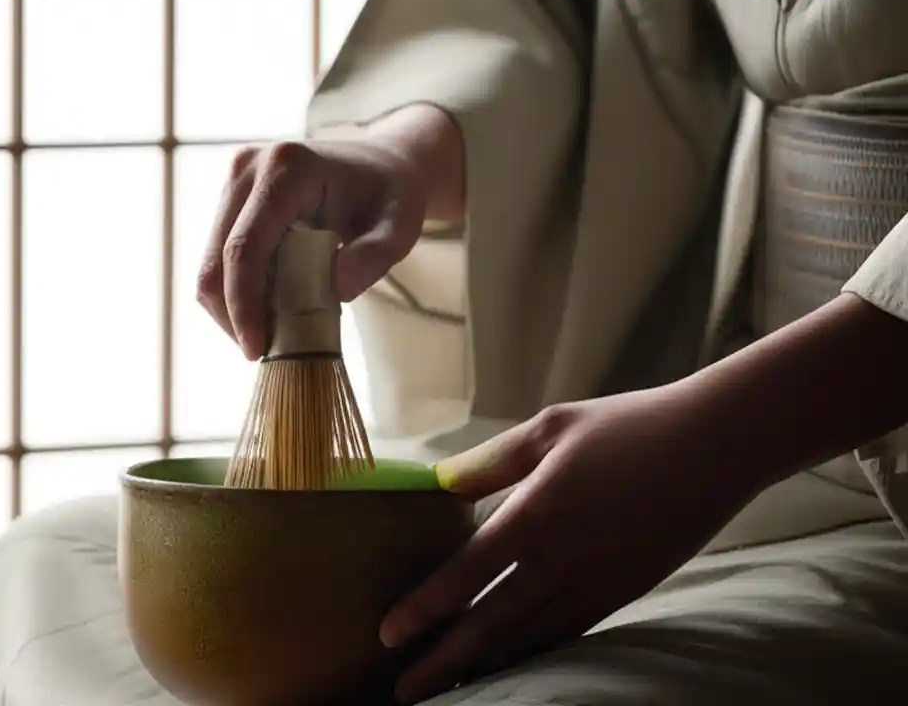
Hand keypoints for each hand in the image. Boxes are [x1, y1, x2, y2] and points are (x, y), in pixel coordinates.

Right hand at [195, 104, 462, 359]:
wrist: (377, 166)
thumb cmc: (390, 196)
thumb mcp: (401, 226)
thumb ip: (375, 256)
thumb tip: (335, 290)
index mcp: (286, 168)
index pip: (245, 246)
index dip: (243, 303)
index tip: (256, 349)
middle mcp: (248, 168)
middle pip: (216, 259)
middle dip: (233, 315)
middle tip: (266, 352)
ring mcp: (233, 182)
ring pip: (209, 264)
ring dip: (231, 308)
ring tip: (271, 333)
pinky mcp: (229, 200)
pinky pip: (217, 260)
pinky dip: (236, 294)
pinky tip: (268, 310)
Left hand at [382, 385, 769, 703]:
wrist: (717, 446)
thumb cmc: (627, 426)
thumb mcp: (551, 428)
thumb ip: (492, 461)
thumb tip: (440, 481)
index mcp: (536, 513)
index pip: (465, 575)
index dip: (424, 609)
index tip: (389, 634)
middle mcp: (562, 559)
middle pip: (489, 624)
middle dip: (442, 662)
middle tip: (402, 691)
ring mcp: (596, 582)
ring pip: (527, 639)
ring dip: (482, 668)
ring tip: (445, 688)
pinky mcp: (623, 592)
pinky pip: (567, 635)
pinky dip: (532, 655)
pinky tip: (507, 666)